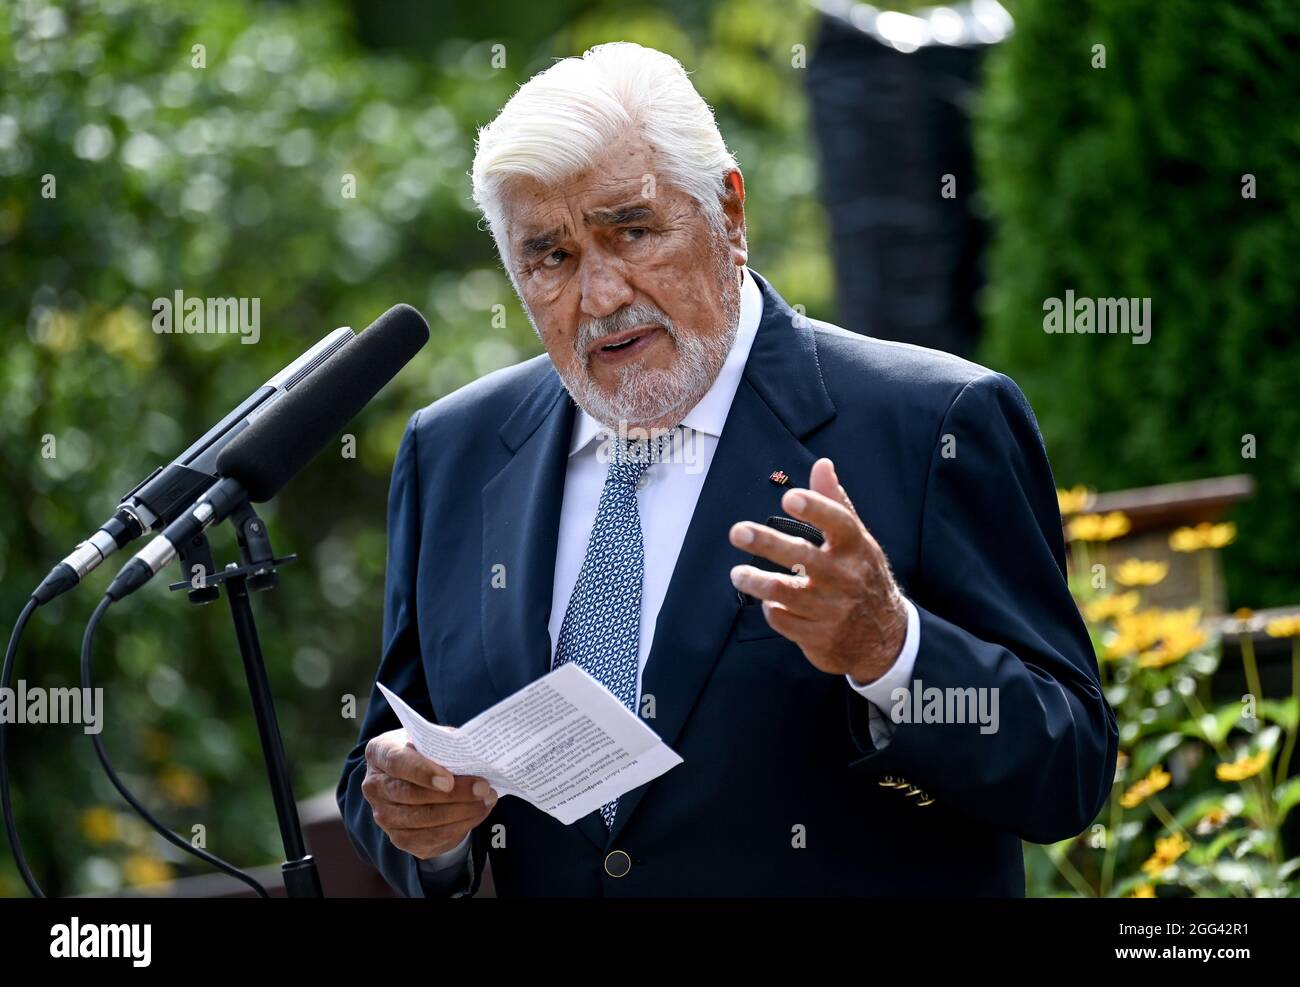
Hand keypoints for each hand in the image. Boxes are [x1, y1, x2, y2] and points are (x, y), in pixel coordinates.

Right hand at [362, 727, 496, 859]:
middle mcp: (375, 787)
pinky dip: (459, 827)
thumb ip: (446, 744)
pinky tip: (477, 813)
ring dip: (461, 812)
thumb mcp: (432, 738)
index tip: (448, 780)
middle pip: (413, 795)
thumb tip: (473, 755)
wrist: (414, 777)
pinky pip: (431, 839)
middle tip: (483, 788)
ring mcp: (384, 816)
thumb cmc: (425, 751)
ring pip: (424, 820)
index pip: (397, 763)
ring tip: (487, 800)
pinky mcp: (400, 838)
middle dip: (454, 794)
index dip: (422, 772)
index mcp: (379, 753)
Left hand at [728, 457, 907, 683]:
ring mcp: (831, 610)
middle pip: (803, 557)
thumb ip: (835, 503)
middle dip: (768, 543)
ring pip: (786, 592)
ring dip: (757, 582)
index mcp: (856, 548)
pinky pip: (784, 620)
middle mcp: (845, 578)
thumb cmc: (863, 577)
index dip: (815, 509)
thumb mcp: (858, 540)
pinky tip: (769, 601)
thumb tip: (822, 464)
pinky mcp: (818, 636)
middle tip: (738, 531)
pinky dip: (772, 609)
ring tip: (737, 574)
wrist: (886, 638)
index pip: (838, 523)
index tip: (789, 498)